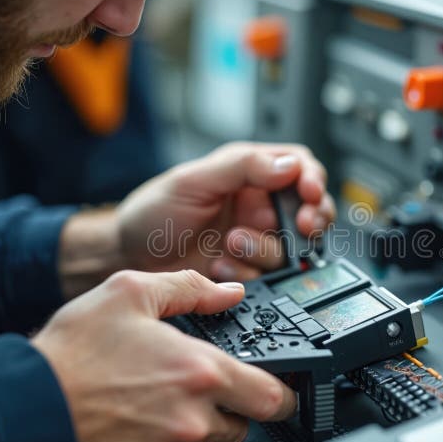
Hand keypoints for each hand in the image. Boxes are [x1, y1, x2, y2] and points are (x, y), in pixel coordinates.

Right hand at [33, 269, 296, 441]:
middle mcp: (193, 419)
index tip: (277, 387)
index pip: (273, 396)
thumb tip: (229, 292)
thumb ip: (190, 288)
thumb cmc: (74, 351)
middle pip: (243, 424)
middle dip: (232, 407)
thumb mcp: (130, 292)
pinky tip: (138, 425)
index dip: (282, 392)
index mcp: (199, 373)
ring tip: (157, 400)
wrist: (27, 403)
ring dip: (195, 426)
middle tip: (201, 388)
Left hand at [117, 141, 335, 279]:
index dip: (313, 179)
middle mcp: (259, 205)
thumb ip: (242, 167)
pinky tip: (220, 265)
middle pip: (311, 209)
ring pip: (292, 247)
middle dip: (311, 219)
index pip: (300, 167)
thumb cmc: (154, 212)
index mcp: (251, 173)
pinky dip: (248, 272)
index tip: (310, 193)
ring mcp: (257, 240)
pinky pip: (269, 276)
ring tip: (231, 243)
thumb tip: (288, 165)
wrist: (129, 257)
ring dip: (264, 248)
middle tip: (300, 226)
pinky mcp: (250, 270)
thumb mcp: (194, 180)